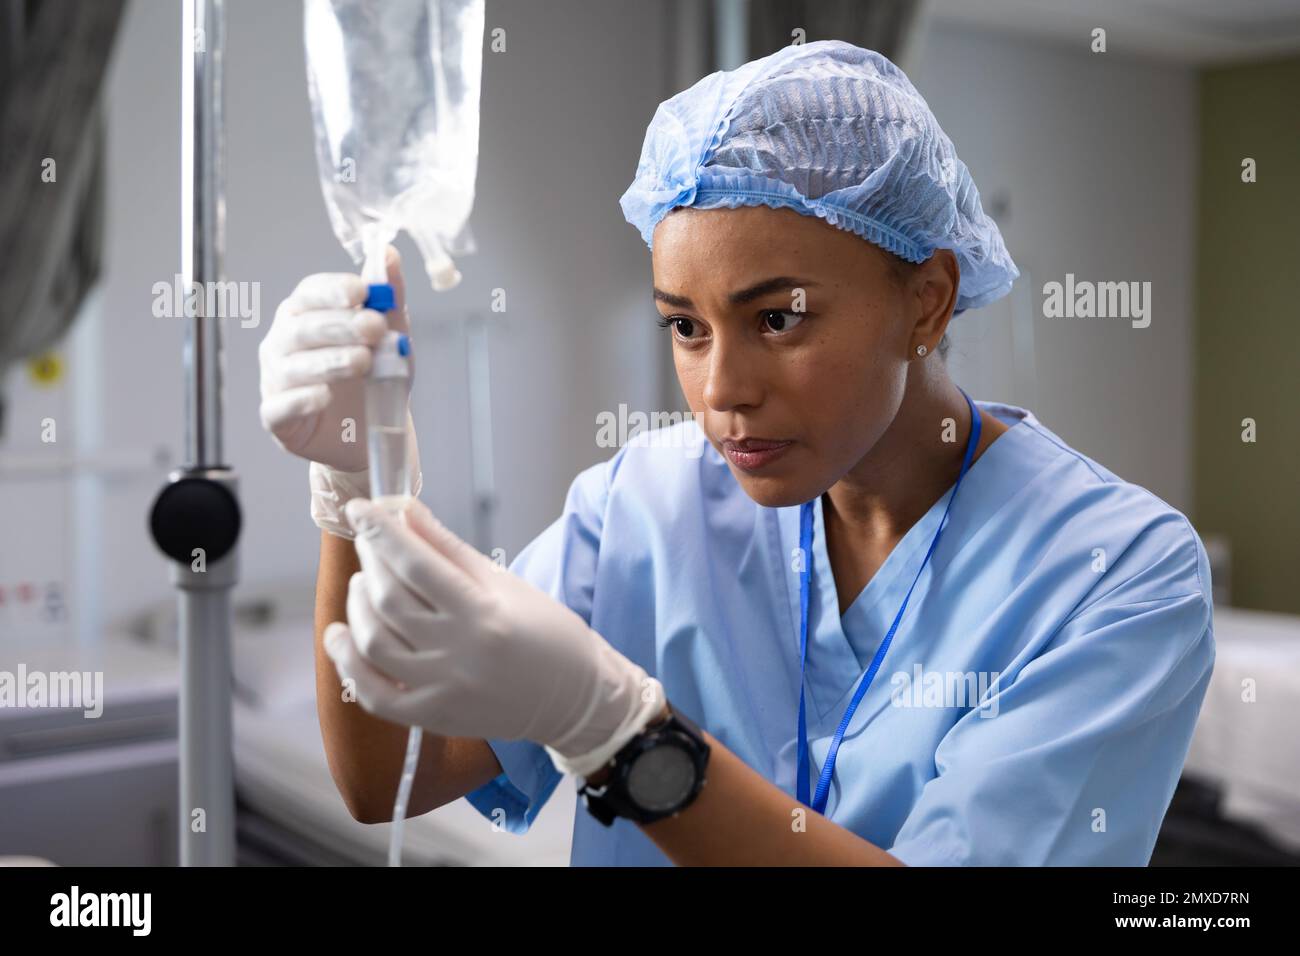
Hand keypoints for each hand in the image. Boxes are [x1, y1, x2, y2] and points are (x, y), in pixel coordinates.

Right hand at [258, 245, 409, 472]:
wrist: (372, 431)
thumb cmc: (374, 377)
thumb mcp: (390, 336)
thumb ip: (389, 297)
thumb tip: (391, 254)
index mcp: (305, 315)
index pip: (310, 293)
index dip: (333, 291)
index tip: (361, 290)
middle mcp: (282, 343)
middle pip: (303, 328)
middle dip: (340, 326)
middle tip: (375, 328)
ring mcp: (276, 380)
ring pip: (293, 366)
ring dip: (329, 361)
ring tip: (363, 361)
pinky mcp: (276, 418)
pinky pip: (280, 407)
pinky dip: (301, 400)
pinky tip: (324, 396)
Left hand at [322, 496, 664, 777]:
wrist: (573, 699)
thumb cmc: (546, 632)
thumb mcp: (505, 582)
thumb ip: (449, 549)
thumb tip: (405, 509)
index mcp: (483, 612)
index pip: (416, 564)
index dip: (381, 532)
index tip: (360, 508)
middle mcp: (460, 652)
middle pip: (389, 600)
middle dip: (370, 561)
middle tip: (368, 541)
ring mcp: (443, 689)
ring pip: (374, 642)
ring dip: (355, 606)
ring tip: (362, 584)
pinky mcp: (433, 717)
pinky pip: (374, 695)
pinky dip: (348, 664)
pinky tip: (341, 637)